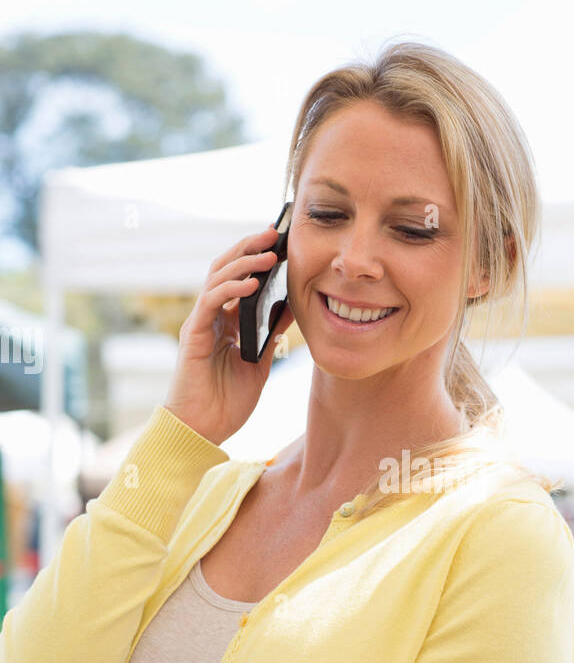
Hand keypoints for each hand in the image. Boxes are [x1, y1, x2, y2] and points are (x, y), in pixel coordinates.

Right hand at [162, 224, 295, 446]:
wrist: (203, 430)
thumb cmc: (227, 402)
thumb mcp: (260, 363)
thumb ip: (270, 334)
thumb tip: (291, 308)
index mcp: (225, 322)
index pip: (238, 279)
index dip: (256, 258)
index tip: (281, 244)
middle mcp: (210, 317)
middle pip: (225, 269)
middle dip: (249, 248)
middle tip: (274, 233)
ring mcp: (200, 323)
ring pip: (217, 279)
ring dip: (244, 263)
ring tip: (269, 254)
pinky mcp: (193, 335)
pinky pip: (211, 302)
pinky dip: (231, 290)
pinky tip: (252, 284)